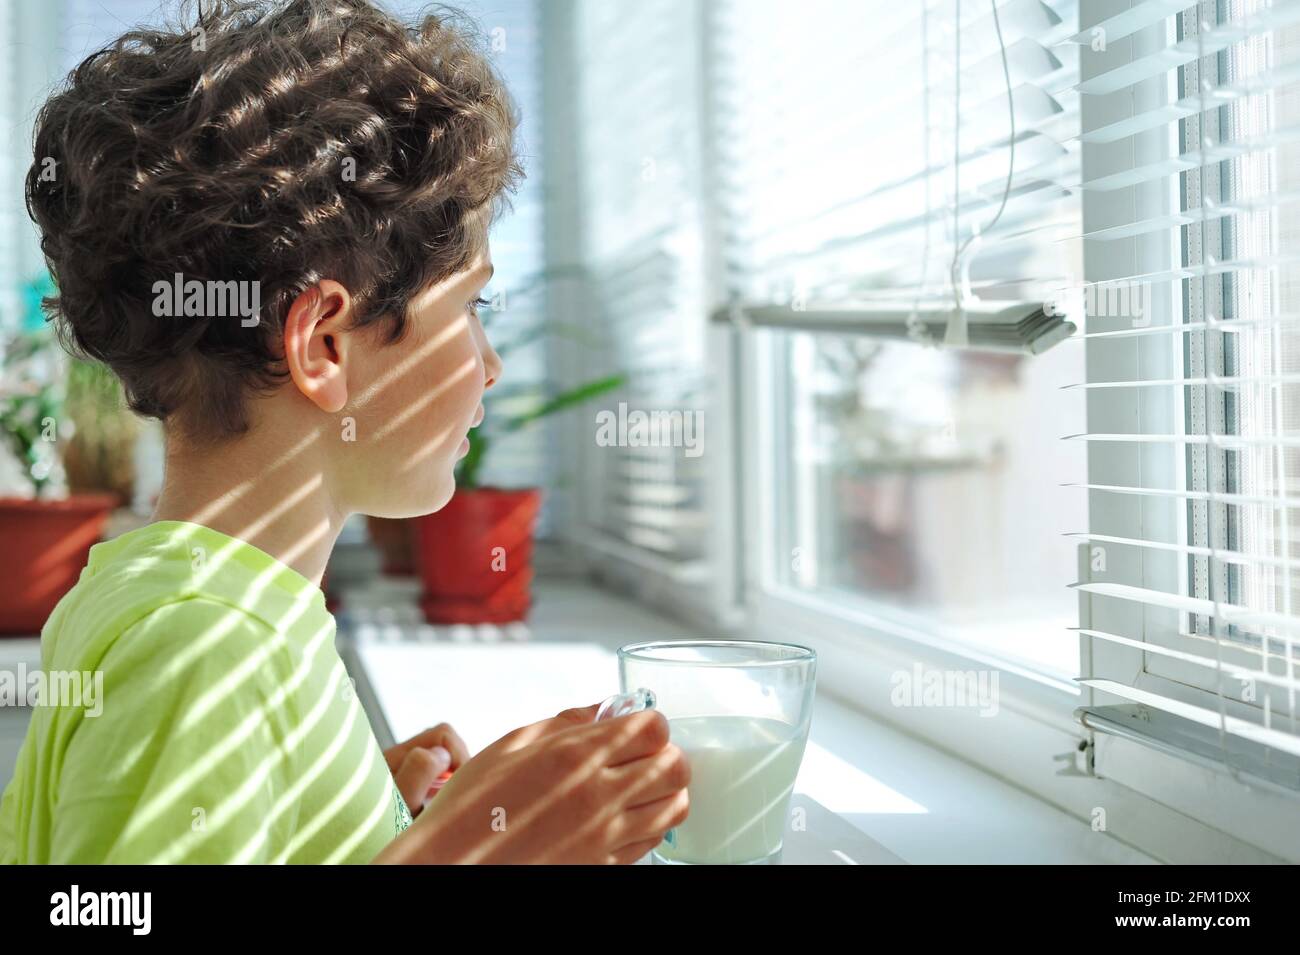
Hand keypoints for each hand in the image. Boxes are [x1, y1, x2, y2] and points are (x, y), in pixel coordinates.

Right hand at [373, 703, 689, 863]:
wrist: (454, 865)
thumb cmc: (471, 805)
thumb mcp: (511, 745)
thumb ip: (565, 723)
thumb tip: (602, 710)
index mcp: (575, 757)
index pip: (654, 729)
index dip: (649, 723)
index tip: (635, 725)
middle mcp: (598, 797)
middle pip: (675, 767)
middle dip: (665, 753)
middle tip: (641, 754)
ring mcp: (605, 837)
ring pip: (674, 807)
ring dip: (664, 790)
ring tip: (638, 785)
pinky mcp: (605, 866)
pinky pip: (652, 841)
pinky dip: (648, 823)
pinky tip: (622, 815)